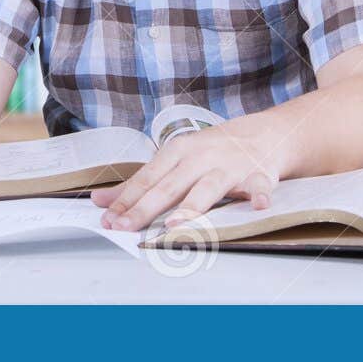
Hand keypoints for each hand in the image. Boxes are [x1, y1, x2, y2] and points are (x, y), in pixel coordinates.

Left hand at [92, 126, 278, 232]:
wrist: (262, 134)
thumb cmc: (211, 152)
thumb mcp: (175, 160)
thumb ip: (140, 183)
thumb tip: (100, 201)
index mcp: (177, 151)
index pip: (147, 179)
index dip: (126, 200)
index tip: (108, 219)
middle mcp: (201, 156)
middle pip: (170, 186)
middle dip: (145, 208)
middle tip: (125, 227)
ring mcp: (229, 165)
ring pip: (208, 188)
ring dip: (192, 206)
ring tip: (175, 223)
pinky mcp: (258, 174)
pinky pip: (260, 186)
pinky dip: (260, 195)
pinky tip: (259, 206)